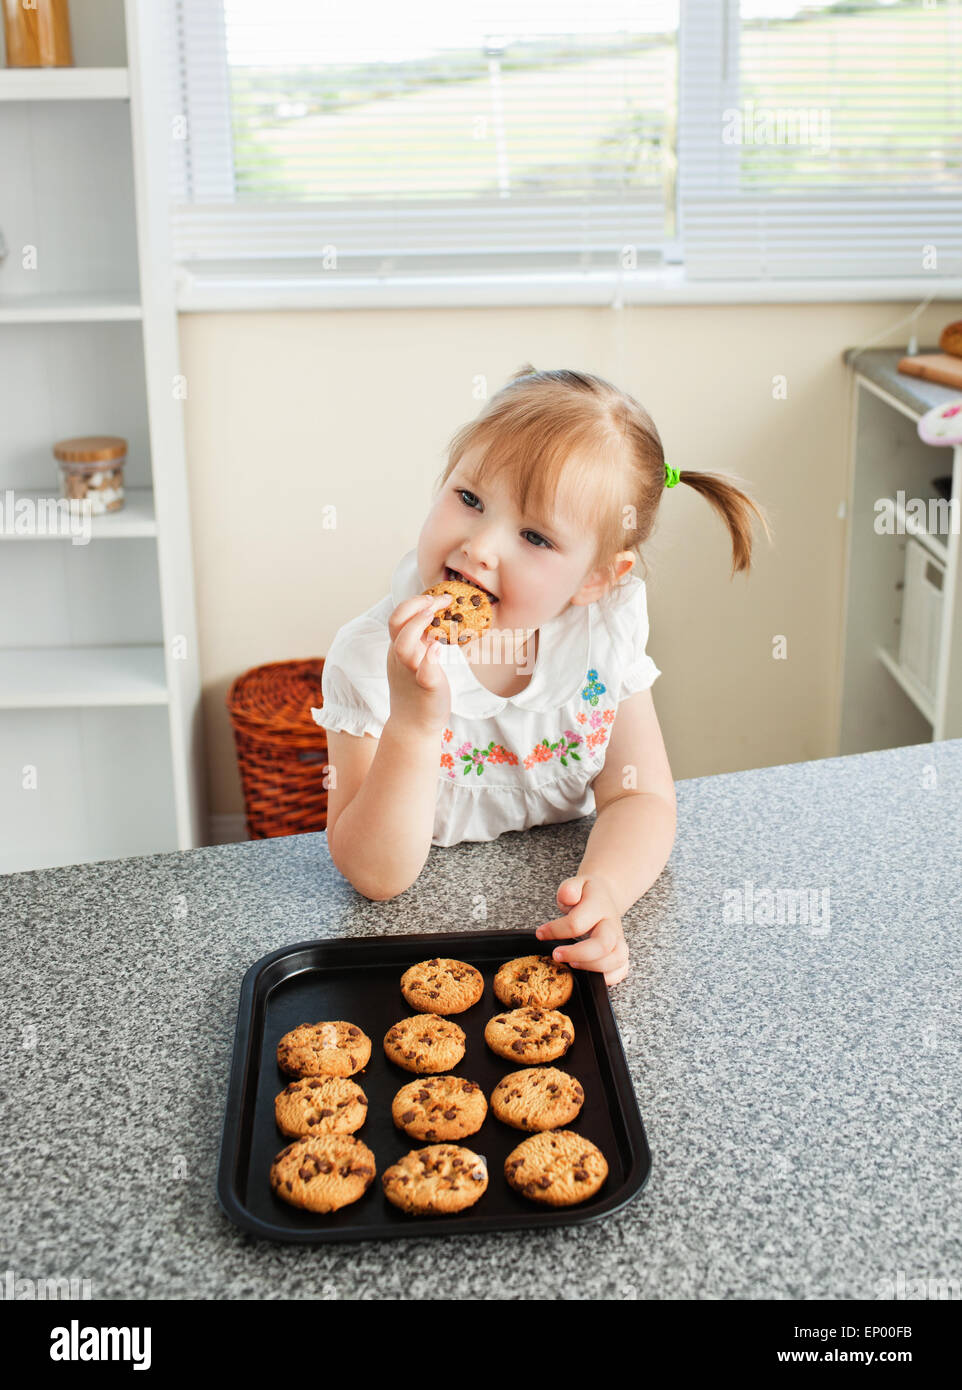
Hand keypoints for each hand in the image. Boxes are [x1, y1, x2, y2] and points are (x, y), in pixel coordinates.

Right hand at [386, 593, 452, 735]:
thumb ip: (422, 638)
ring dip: (417, 626)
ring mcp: (412, 672)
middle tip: (439, 600)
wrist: (412, 726)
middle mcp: (402, 658)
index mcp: (400, 648)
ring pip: (404, 646)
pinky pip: (424, 673)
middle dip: (415, 606)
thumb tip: (434, 614)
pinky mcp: (426, 687)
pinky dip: (430, 659)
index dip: (416, 602)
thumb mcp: (417, 657)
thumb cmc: (417, 690)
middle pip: (396, 623)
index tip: (437, 598)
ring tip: (433, 615)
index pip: (399, 616)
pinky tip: (438, 649)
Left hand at [534, 875, 628, 986]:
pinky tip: (589, 975)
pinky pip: (622, 970)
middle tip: (556, 955)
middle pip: (603, 944)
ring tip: (572, 964)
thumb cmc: (586, 894)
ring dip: (592, 967)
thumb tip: (568, 896)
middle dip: (578, 953)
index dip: (556, 930)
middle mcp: (612, 924)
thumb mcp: (576, 883)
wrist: (605, 897)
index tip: (541, 933)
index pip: (578, 922)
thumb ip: (569, 888)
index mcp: (599, 906)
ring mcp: (619, 939)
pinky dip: (608, 977)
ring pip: (616, 959)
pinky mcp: (620, 952)